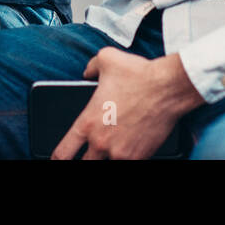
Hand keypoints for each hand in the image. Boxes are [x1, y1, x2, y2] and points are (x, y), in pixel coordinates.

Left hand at [51, 49, 201, 159]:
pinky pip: (128, 163)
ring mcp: (122, 152)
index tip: (56, 159)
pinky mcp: (141, 156)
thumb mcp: (105, 59)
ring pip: (107, 165)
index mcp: (88, 123)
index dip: (56, 158)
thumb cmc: (138, 74)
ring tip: (111, 149)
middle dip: (84, 160)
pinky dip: (127, 157)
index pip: (63, 152)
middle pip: (84, 165)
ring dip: (106, 158)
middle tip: (87, 154)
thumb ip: (90, 68)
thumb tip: (87, 73)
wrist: (168, 87)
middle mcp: (102, 142)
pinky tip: (129, 149)